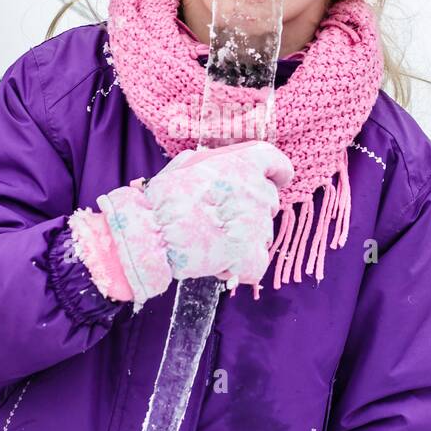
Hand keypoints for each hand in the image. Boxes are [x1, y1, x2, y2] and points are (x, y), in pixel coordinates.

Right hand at [145, 142, 293, 286]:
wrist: (153, 233)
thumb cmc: (164, 197)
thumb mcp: (188, 164)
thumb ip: (215, 164)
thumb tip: (222, 170)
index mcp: (243, 165)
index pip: (276, 163)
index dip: (277, 173)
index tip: (276, 180)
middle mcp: (258, 192)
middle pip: (268, 201)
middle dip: (250, 209)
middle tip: (221, 218)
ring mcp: (258, 226)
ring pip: (263, 234)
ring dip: (245, 239)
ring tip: (213, 242)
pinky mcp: (251, 257)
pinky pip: (256, 263)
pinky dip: (241, 266)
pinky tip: (219, 263)